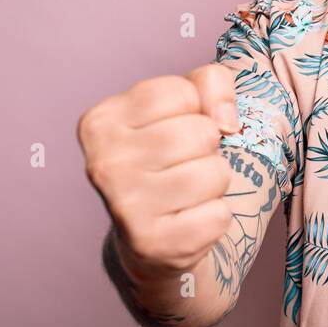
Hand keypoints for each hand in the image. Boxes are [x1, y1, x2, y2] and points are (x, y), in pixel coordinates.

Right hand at [77, 63, 241, 275]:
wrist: (148, 238)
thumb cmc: (169, 159)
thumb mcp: (184, 105)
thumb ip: (211, 83)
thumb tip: (226, 120)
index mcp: (101, 121)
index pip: (180, 92)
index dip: (195, 109)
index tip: (175, 129)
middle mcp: (103, 163)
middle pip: (200, 133)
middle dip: (208, 148)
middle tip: (185, 165)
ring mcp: (125, 206)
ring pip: (214, 173)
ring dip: (215, 182)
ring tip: (188, 192)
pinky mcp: (152, 243)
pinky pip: (219, 215)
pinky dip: (216, 216)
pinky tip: (188, 219)